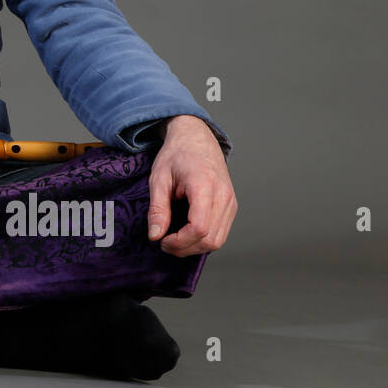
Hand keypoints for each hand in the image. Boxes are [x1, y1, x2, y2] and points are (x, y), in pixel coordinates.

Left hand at [146, 115, 236, 256]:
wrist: (196, 138)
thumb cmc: (176, 155)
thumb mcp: (159, 179)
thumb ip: (157, 209)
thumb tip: (155, 235)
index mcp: (205, 186)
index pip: (199, 227)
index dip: (180, 241)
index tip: (162, 240)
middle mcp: (224, 196)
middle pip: (210, 239)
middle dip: (185, 248)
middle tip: (164, 242)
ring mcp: (231, 202)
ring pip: (218, 240)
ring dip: (195, 247)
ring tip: (174, 239)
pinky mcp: (231, 206)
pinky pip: (221, 233)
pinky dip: (203, 240)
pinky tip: (186, 233)